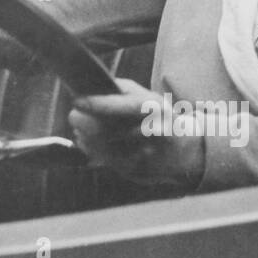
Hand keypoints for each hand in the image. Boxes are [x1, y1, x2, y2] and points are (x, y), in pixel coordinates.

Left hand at [69, 78, 205, 188]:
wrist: (183, 153)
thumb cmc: (159, 118)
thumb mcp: (149, 97)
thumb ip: (122, 90)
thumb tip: (92, 86)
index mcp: (156, 110)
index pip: (122, 107)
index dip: (96, 104)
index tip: (77, 101)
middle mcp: (152, 134)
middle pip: (107, 130)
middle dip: (84, 122)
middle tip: (75, 116)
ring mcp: (144, 156)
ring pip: (102, 147)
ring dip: (85, 137)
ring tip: (82, 129)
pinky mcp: (136, 172)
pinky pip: (104, 161)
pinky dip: (92, 151)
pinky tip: (90, 142)